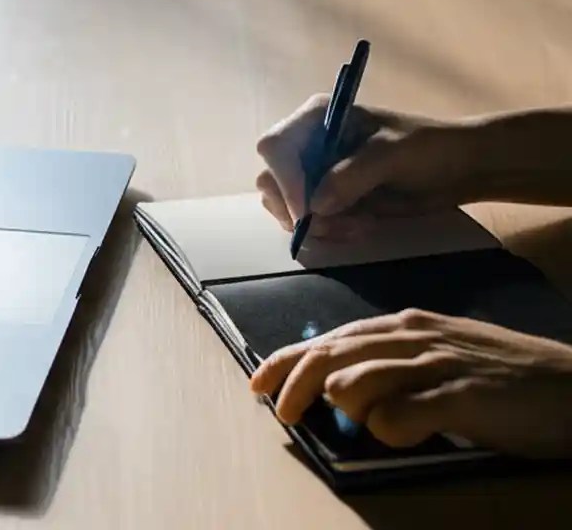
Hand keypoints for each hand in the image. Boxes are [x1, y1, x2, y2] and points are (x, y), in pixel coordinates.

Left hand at [249, 309, 571, 456]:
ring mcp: (438, 364)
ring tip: (347, 422)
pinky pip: (404, 413)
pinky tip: (399, 435)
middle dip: (294, 383)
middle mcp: (415, 337)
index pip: (328, 339)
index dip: (285, 361)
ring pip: (357, 378)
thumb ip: (390, 367)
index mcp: (406, 326)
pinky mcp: (463, 395)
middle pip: (331, 354)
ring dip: (341, 404)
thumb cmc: (504, 378)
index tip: (258, 383)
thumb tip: (337, 388)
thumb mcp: (438, 360)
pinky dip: (389, 429)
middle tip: (281, 412)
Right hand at [255, 95, 480, 239]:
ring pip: (285, 206)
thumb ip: (351, 175)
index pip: (275, 148)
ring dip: (317, 224)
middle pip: (271, 180)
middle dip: (298, 209)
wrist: (461, 169)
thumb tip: (314, 206)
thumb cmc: (430, 148)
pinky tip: (361, 226)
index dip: (285, 181)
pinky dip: (330, 231)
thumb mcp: (392, 154)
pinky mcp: (328, 199)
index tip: (308, 212)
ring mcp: (315, 173)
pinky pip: (308, 222)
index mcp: (317, 118)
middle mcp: (308, 144)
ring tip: (357, 225)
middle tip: (334, 225)